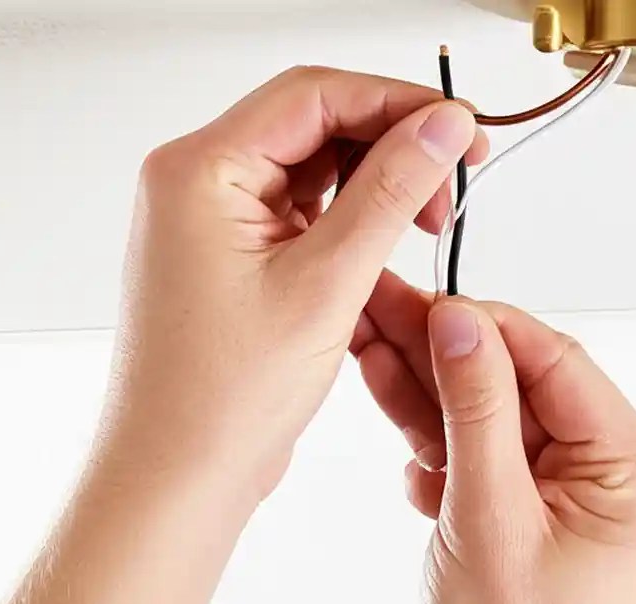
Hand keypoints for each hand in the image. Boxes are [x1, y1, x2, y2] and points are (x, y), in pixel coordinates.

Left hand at [100, 66, 487, 502]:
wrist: (175, 477)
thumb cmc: (219, 399)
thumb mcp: (326, 284)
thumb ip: (389, 192)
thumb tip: (441, 126)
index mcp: (199, 170)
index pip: (315, 94)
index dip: (398, 103)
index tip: (460, 130)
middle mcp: (196, 182)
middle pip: (314, 123)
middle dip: (391, 145)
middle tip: (454, 182)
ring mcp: (211, 219)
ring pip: (313, 168)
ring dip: (376, 186)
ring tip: (426, 225)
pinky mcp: (231, 254)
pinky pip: (301, 212)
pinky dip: (351, 223)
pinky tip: (388, 250)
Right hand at [352, 273, 635, 603]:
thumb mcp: (488, 520)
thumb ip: (475, 412)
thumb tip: (461, 324)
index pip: (557, 362)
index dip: (483, 325)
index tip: (422, 301)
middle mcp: (617, 474)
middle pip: (520, 382)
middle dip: (444, 356)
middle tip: (380, 314)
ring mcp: (575, 490)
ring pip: (495, 413)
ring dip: (432, 394)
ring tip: (372, 356)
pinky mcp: (538, 506)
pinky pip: (487, 450)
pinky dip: (440, 443)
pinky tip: (401, 431)